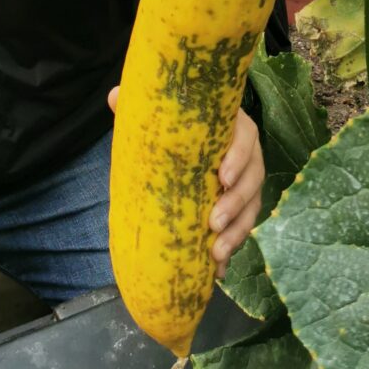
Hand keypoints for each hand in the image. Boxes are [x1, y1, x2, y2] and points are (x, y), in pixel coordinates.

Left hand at [106, 88, 264, 278]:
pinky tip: (216, 271)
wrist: (187, 141)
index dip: (238, 157)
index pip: (246, 137)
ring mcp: (246, 182)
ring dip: (237, 232)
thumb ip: (144, 105)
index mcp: (233, 127)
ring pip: (252, 207)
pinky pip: (242, 228)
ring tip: (216, 254)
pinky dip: (231, 249)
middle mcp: (246, 154)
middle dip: (236, 203)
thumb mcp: (165, 114)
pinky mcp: (241, 207)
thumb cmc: (180, 124)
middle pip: (254, 177)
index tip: (221, 177)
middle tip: (213, 223)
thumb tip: (115, 97)